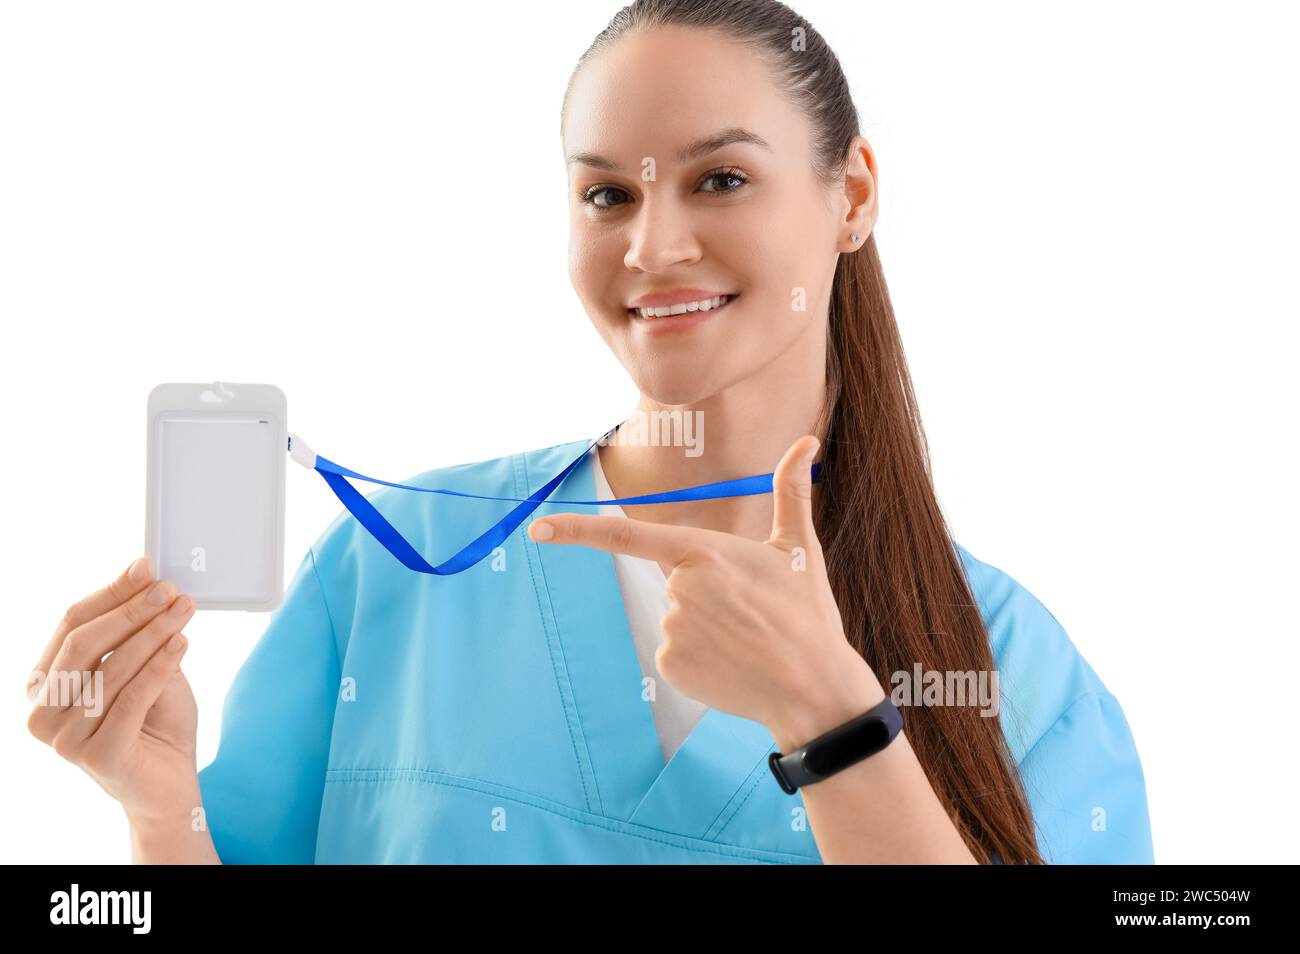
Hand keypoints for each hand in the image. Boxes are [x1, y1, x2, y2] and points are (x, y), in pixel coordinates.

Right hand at [27, 557, 201, 823]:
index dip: (110, 593)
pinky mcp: (97, 757)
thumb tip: (148, 578)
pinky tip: (182, 643)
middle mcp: (44, 713)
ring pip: (110, 669)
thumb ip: (137, 633)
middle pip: (84, 644)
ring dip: (152, 634)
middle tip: (169, 589)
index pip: (71, 625)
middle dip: (130, 611)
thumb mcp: (145, 667)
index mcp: (46, 685)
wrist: (171, 783)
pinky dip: (159, 666)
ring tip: (184, 611)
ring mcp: (64, 740)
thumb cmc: (155, 721)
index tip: (146, 568)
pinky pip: (131, 699)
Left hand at [527, 436, 883, 741]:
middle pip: (673, 583)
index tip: (537, 529)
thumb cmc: (807, 613)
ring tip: (745, 640)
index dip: (576, 531)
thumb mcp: (798, 548)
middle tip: (748, 613)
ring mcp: (670, 630)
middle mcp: (679, 589)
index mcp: (703, 552)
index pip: (625, 534)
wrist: (813, 687)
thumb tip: (807, 442)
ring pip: (674, 618)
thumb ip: (791, 490)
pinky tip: (730, 664)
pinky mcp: (669, 666)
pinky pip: (672, 653)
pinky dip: (697, 658)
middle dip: (705, 594)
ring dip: (704, 627)